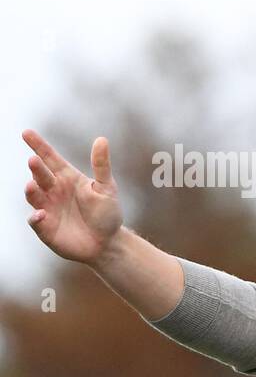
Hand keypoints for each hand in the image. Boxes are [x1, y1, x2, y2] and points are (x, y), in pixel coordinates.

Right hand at [21, 129, 124, 263]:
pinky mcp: (45, 227)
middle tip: (34, 160)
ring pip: (33, 196)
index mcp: (67, 178)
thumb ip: (101, 165)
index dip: (38, 145)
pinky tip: (41, 214)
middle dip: (36, 168)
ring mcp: (47, 208)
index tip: (26, 132)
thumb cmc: (107, 214)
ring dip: (31, 190)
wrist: (107, 244)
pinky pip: (35, 221)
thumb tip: (102, 139)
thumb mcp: (107, 188)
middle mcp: (53, 190)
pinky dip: (36, 217)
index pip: (50, 158)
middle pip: (40, 175)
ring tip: (32, 185)